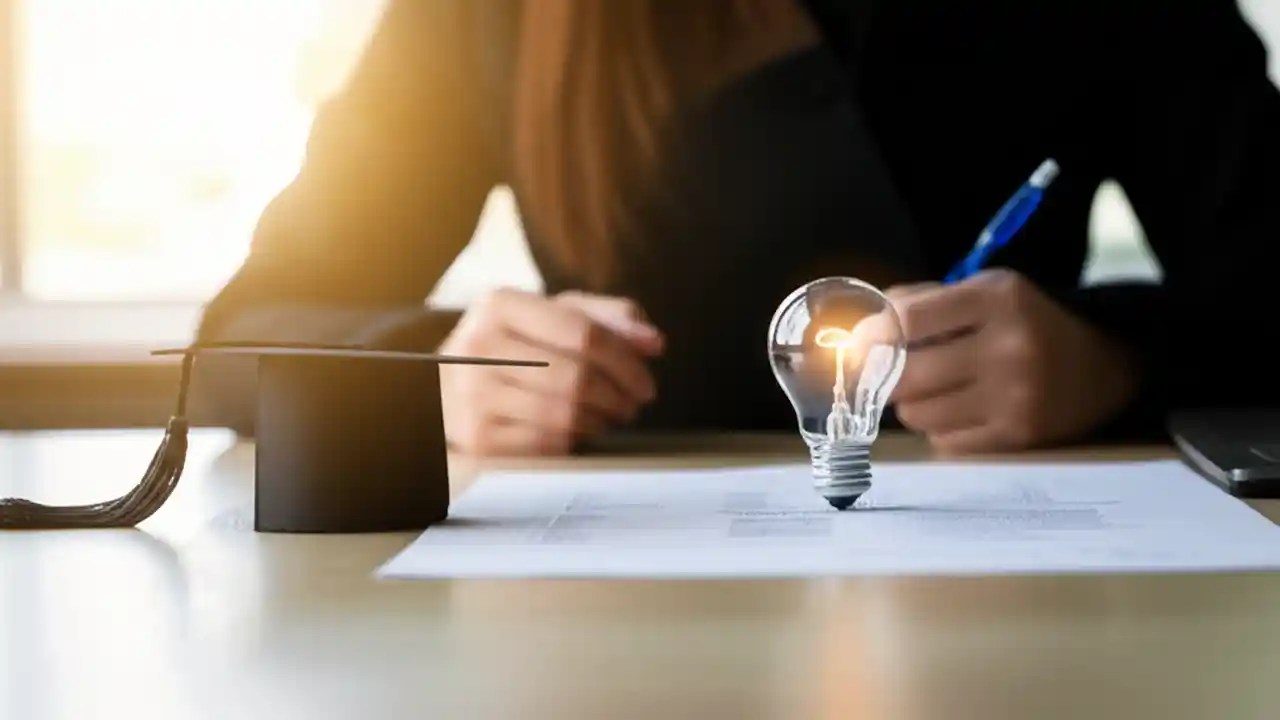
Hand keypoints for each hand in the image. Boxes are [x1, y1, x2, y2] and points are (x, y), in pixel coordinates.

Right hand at [438, 288, 663, 454]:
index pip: (582, 333)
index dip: (626, 360)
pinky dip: (576, 441)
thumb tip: (653, 342)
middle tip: (633, 403)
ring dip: (601, 420)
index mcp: (500, 305)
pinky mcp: (476, 437)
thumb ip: (607, 318)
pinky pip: (547, 444)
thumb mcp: (552, 315)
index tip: (646, 380)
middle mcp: (479, 347)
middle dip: (618, 395)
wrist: (447, 382)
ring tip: (611, 415)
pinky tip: (582, 431)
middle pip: (576, 378)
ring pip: (564, 415)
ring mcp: (473, 395)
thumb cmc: (515, 345)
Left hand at [887, 269, 1138, 454]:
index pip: (907, 320)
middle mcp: (1009, 347)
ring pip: (917, 414)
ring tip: (937, 390)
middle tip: (893, 372)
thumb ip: (921, 302)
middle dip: (888, 375)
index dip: (874, 335)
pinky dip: (941, 429)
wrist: (1103, 366)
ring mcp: (1015, 397)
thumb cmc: (1024, 323)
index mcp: (998, 298)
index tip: (862, 344)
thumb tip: (859, 329)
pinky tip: (962, 411)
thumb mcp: (984, 292)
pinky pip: (943, 442)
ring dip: (913, 404)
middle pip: (905, 374)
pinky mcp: (1018, 437)